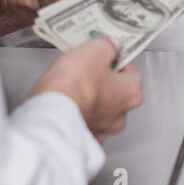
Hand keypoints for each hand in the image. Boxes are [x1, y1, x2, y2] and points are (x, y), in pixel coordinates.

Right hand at [26, 37, 143, 141]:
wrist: (51, 110)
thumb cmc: (75, 82)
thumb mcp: (95, 49)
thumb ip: (109, 46)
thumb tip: (112, 45)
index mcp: (131, 94)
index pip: (132, 72)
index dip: (116, 61)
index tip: (105, 55)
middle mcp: (120, 116)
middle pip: (117, 93)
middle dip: (104, 82)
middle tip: (88, 70)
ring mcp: (102, 131)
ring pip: (101, 110)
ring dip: (92, 100)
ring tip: (75, 86)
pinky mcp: (84, 138)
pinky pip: (86, 123)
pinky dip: (80, 114)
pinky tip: (69, 103)